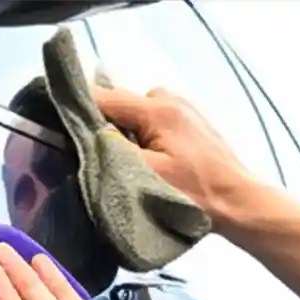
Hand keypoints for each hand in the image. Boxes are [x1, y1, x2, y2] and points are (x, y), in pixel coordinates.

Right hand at [92, 85, 270, 235]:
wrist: (238, 202)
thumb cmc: (193, 193)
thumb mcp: (146, 174)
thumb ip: (113, 148)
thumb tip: (87, 131)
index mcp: (157, 109)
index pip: (104, 96)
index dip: (80, 109)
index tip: (61, 126)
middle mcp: (170, 99)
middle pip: (121, 103)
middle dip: (107, 125)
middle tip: (102, 155)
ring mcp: (183, 108)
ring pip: (137, 113)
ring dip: (129, 132)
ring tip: (131, 162)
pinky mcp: (191, 122)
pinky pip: (155, 120)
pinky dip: (146, 135)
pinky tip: (153, 161)